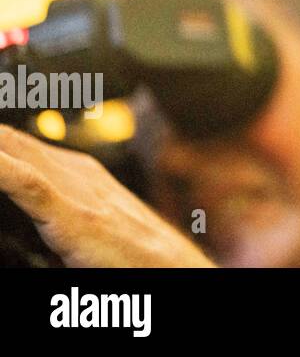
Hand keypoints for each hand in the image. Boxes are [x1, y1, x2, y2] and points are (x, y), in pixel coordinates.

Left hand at [0, 125, 215, 266]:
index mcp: (70, 171)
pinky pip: (26, 182)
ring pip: (10, 151)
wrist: (173, 270)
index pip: (9, 144)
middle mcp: (72, 170)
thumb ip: (47, 212)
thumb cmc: (129, 256)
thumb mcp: (80, 226)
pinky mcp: (75, 216)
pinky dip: (1, 164)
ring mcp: (74, 188)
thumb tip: (19, 211)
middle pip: (6, 138)